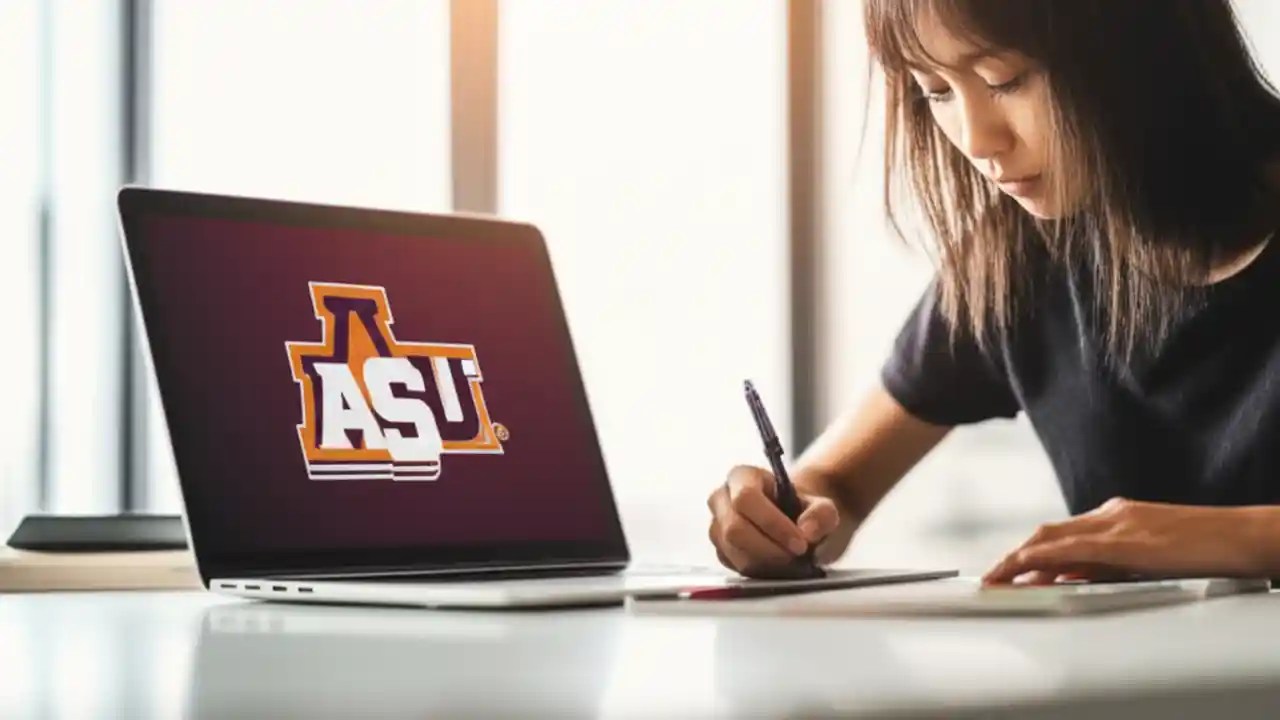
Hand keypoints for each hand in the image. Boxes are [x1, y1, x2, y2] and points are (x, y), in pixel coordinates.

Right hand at [707, 465, 839, 577]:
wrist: (794, 524)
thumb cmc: (803, 511)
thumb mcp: (823, 507)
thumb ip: (822, 515)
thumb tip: (807, 531)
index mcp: (742, 476)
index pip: (746, 498)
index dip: (772, 523)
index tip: (800, 543)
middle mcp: (721, 499)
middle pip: (734, 529)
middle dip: (769, 548)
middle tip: (797, 557)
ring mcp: (716, 527)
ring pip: (734, 552)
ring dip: (767, 563)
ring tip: (792, 561)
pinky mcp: (720, 552)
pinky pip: (736, 567)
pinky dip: (761, 572)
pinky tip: (779, 566)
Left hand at [982, 497, 1265, 584]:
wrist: (1243, 535)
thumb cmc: (1206, 550)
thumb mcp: (1149, 557)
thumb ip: (1114, 565)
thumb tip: (1077, 582)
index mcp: (1116, 517)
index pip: (1060, 534)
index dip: (1028, 552)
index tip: (1006, 570)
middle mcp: (1111, 515)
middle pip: (1048, 534)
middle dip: (1015, 557)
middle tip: (991, 579)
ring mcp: (1119, 524)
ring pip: (1053, 539)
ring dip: (1020, 560)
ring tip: (996, 580)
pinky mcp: (1129, 540)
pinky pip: (1075, 548)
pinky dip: (1044, 558)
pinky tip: (1025, 567)